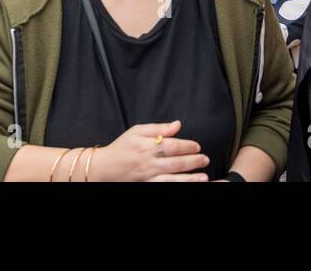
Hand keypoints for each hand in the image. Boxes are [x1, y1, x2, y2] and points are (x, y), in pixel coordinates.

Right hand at [89, 121, 209, 181]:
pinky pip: (165, 187)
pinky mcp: (147, 186)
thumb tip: (177, 124)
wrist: (105, 168)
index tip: (197, 146)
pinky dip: (178, 185)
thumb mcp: (136, 131)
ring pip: (172, 179)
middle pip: (174, 162)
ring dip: (189, 178)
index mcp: (146, 146)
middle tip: (205, 159)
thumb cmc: (121, 147)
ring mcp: (148, 177)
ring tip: (204, 177)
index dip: (186, 146)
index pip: (170, 145)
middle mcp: (148, 162)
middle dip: (193, 161)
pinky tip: (188, 184)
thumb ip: (158, 128)